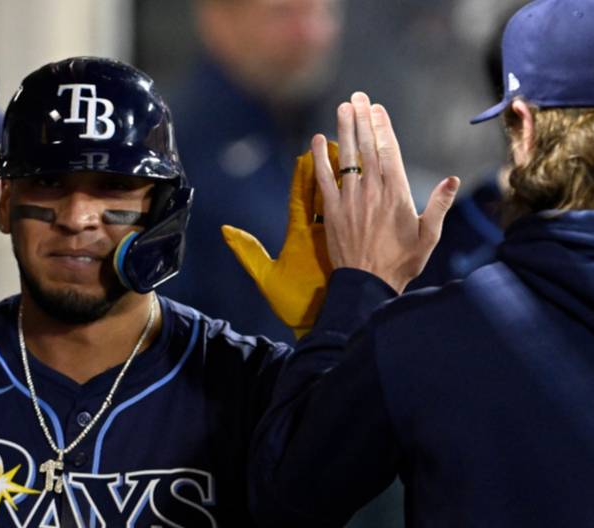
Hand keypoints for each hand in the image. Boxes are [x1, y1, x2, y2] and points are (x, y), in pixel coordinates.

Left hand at [223, 141, 340, 337]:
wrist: (318, 324)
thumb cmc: (292, 305)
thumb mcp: (264, 277)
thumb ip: (246, 251)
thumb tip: (225, 230)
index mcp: (300, 235)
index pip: (303, 197)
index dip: (305, 174)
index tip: (308, 151)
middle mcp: (317, 234)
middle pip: (324, 191)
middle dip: (330, 164)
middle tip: (337, 139)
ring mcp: (334, 240)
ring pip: (342, 201)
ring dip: (347, 176)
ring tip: (353, 150)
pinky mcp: (347, 248)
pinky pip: (354, 220)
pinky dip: (359, 200)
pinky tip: (368, 182)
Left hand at [312, 92, 459, 292]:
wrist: (368, 284)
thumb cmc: (402, 262)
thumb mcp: (429, 236)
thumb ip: (440, 205)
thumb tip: (453, 179)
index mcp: (397, 193)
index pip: (388, 151)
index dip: (382, 127)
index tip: (377, 108)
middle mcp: (372, 191)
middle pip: (366, 147)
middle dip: (362, 119)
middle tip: (357, 96)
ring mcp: (350, 200)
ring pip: (345, 157)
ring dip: (343, 130)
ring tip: (342, 108)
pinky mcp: (332, 211)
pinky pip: (324, 179)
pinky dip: (320, 158)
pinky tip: (317, 140)